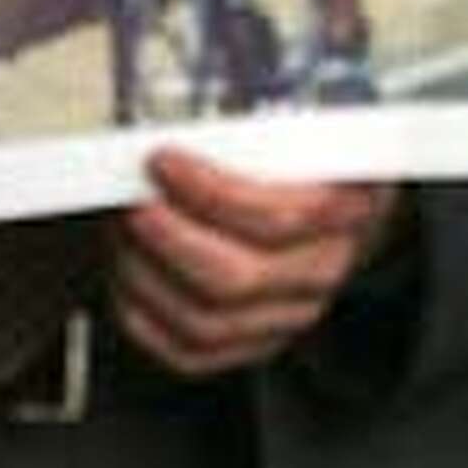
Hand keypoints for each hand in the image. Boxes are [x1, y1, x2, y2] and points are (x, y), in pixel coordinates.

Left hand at [106, 148, 401, 377]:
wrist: (336, 201)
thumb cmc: (306, 155)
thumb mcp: (305, 122)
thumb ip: (255, 119)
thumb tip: (178, 114)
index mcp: (347, 209)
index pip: (279, 218)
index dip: (210, 193)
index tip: (162, 161)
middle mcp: (322, 271)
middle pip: (237, 279)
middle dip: (168, 240)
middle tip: (132, 205)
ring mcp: (289, 314)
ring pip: (207, 322)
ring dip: (146, 276)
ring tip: (120, 233)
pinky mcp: (254, 342)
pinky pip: (191, 353)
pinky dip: (144, 319)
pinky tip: (125, 278)